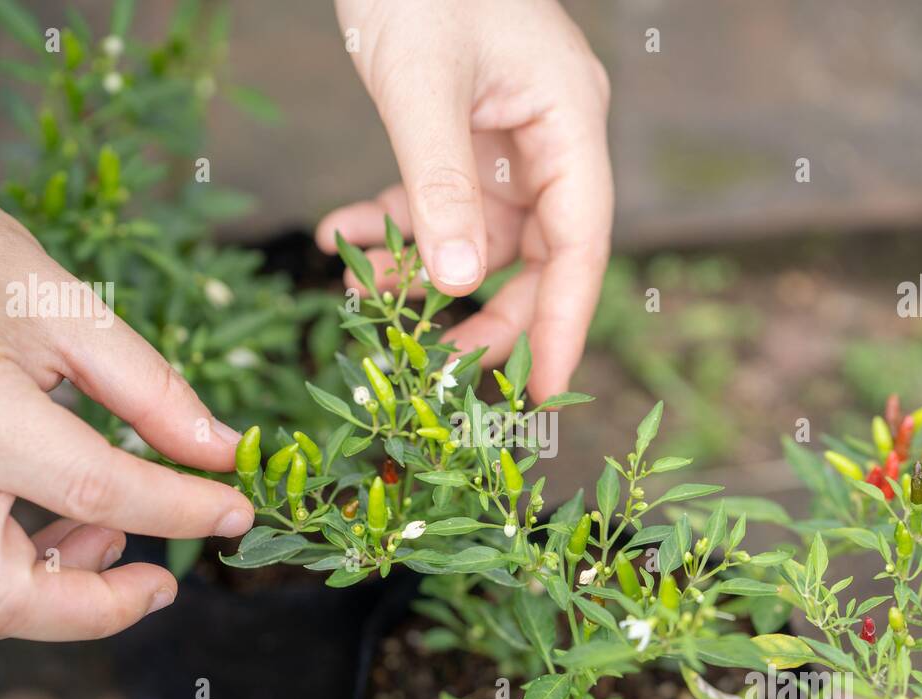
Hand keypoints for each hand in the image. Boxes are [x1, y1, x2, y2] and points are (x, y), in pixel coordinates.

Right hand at [0, 109, 253, 645]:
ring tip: (107, 535)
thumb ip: (148, 386)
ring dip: (53, 603)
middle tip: (162, 579)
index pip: (97, 490)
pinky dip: (11, 577)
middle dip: (103, 609)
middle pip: (5, 599)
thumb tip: (219, 451)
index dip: (184, 510)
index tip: (235, 510)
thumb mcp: (60, 303)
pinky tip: (53, 523)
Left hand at [318, 0, 612, 398]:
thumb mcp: (421, 85)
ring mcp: (505, 138)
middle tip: (435, 364)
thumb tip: (454, 283)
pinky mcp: (461, 135)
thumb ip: (440, 185)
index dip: (565, 322)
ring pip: (477, 237)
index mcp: (568, 121)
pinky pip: (437, 203)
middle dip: (483, 310)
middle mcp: (548, 137)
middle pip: (536, 254)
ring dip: (418, 269)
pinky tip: (340, 235)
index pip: (581, 243)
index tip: (545, 390)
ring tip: (357, 284)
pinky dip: (393, 226)